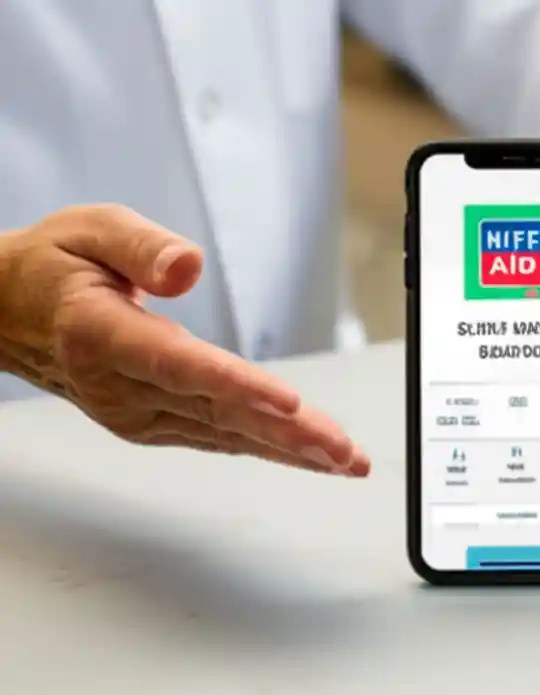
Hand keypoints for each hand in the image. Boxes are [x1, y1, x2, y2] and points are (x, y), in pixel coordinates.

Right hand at [0, 204, 370, 475]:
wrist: (6, 313)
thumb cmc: (54, 265)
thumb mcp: (91, 229)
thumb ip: (142, 245)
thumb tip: (189, 266)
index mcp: (99, 334)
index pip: (177, 364)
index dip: (235, 385)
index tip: (288, 402)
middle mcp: (118, 385)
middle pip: (216, 410)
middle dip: (288, 433)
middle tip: (344, 450)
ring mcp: (135, 412)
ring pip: (226, 433)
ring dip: (290, 450)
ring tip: (346, 462)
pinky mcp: (152, 424)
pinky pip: (218, 438)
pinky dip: (268, 449)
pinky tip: (310, 459)